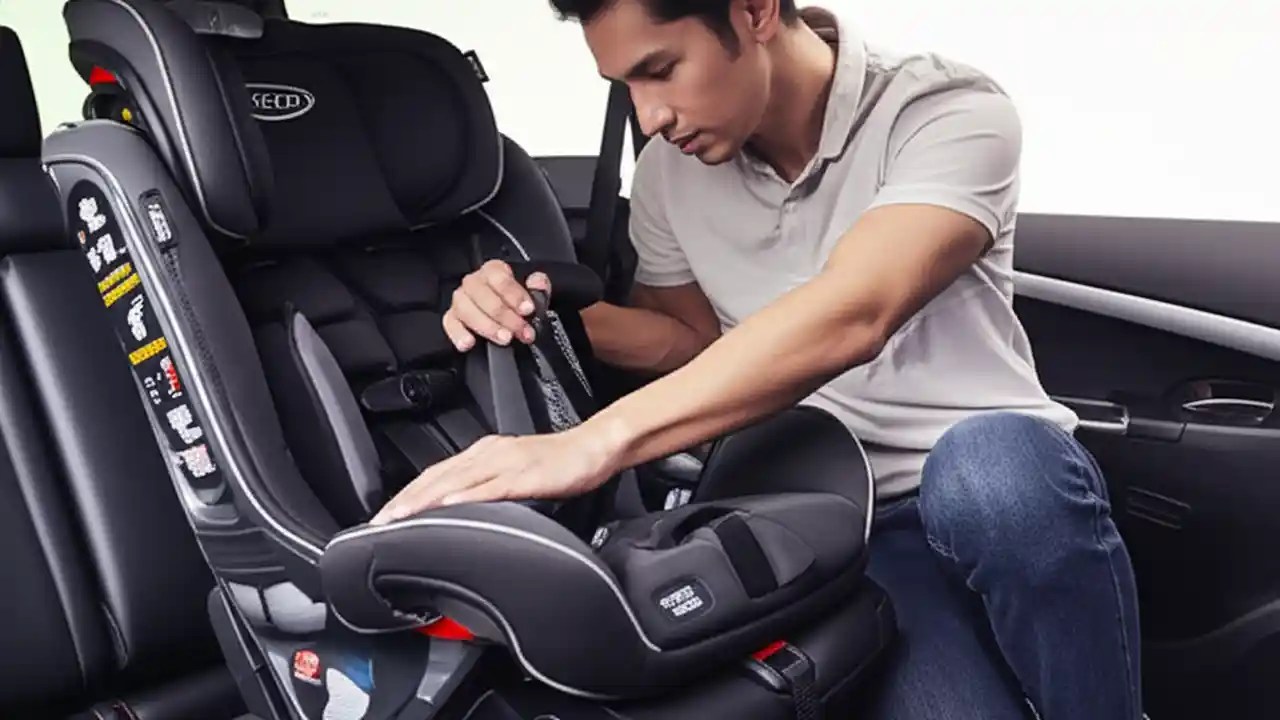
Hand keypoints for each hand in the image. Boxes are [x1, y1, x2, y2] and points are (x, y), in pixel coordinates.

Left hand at [368, 426, 620, 524]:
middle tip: (379, 522)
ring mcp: (508, 463)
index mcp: (484, 454)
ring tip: (401, 517)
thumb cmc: (559, 463)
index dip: (407, 495)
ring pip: (457, 481)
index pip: (435, 475)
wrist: (595, 447)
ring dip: (425, 500)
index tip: (385, 516)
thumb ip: (487, 488)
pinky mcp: (528, 475)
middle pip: (438, 477)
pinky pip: (493, 486)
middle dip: (405, 500)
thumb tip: (460, 509)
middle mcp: (490, 454)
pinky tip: (450, 505)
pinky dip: (469, 496)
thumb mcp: (515, 474)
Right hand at [442, 260, 551, 350]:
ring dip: (487, 326)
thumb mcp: (534, 292)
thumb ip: (538, 285)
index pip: (499, 278)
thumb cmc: (519, 303)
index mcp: (493, 271)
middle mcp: (473, 283)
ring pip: (465, 309)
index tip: (527, 309)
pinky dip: (458, 334)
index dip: (514, 294)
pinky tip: (469, 343)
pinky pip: (449, 324)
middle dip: (504, 315)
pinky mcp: (452, 318)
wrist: (510, 317)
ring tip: (504, 338)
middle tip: (520, 330)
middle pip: (481, 294)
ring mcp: (460, 300)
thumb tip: (538, 283)